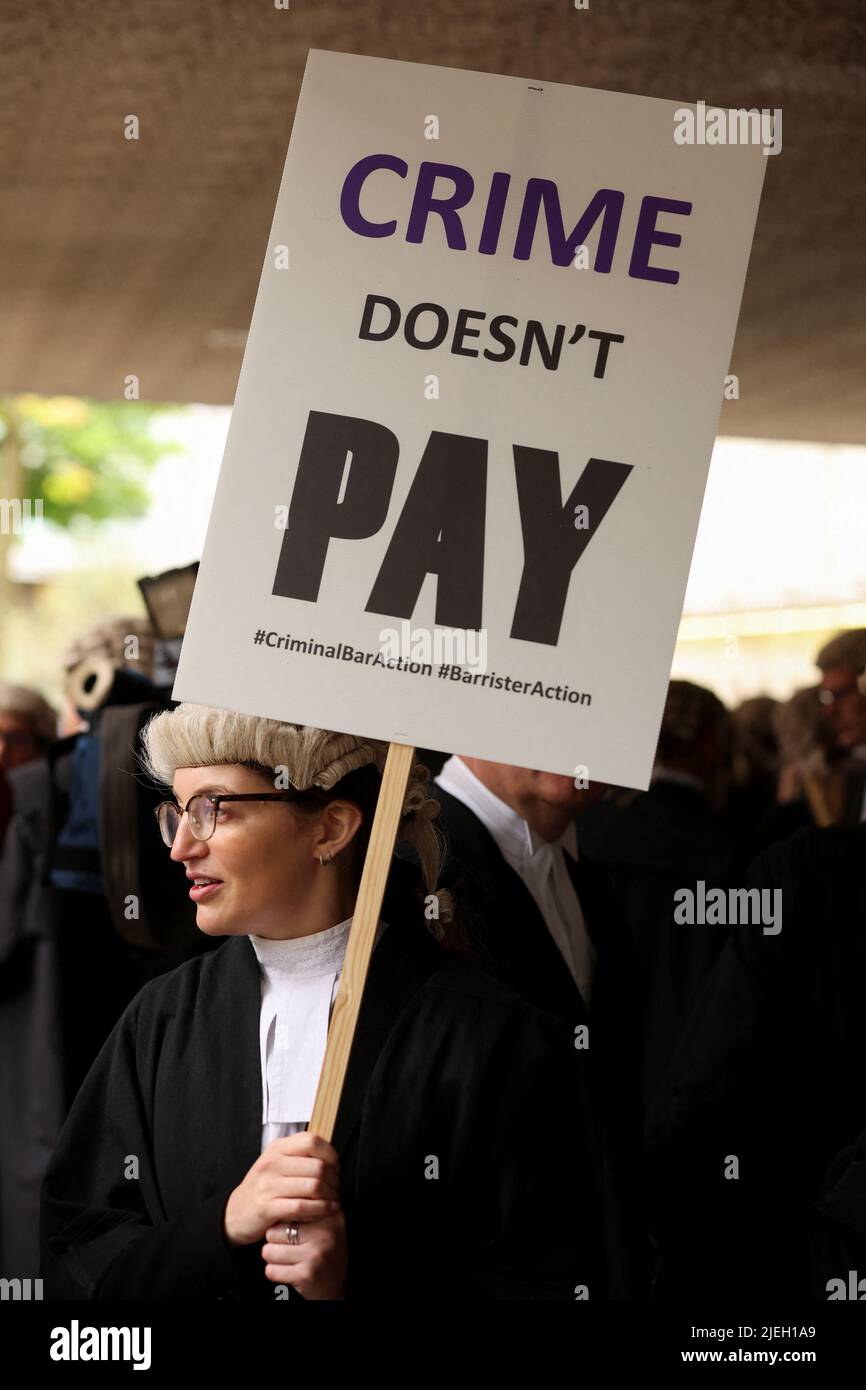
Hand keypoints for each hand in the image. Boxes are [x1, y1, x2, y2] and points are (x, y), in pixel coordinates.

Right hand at [223, 1132, 340, 1247]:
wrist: (235, 1213)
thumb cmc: (263, 1188)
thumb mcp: (277, 1164)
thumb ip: (299, 1157)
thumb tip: (331, 1157)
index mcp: (277, 1148)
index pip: (312, 1140)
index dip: (330, 1154)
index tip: (335, 1167)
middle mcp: (272, 1163)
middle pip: (317, 1166)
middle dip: (334, 1180)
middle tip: (335, 1189)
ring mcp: (268, 1185)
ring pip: (313, 1186)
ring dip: (329, 1197)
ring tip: (332, 1202)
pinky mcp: (267, 1208)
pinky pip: (302, 1207)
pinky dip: (319, 1210)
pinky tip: (324, 1212)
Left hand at [261, 1207, 346, 1298]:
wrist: (334, 1286)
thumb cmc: (321, 1251)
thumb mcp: (321, 1225)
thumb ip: (305, 1208)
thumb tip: (279, 1192)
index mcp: (328, 1215)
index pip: (289, 1208)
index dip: (282, 1222)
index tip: (289, 1229)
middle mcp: (324, 1232)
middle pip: (273, 1230)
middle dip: (275, 1243)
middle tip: (291, 1249)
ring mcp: (316, 1253)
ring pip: (269, 1251)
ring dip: (274, 1260)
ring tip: (290, 1260)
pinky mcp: (306, 1274)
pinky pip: (271, 1271)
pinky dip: (275, 1274)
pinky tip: (289, 1272)